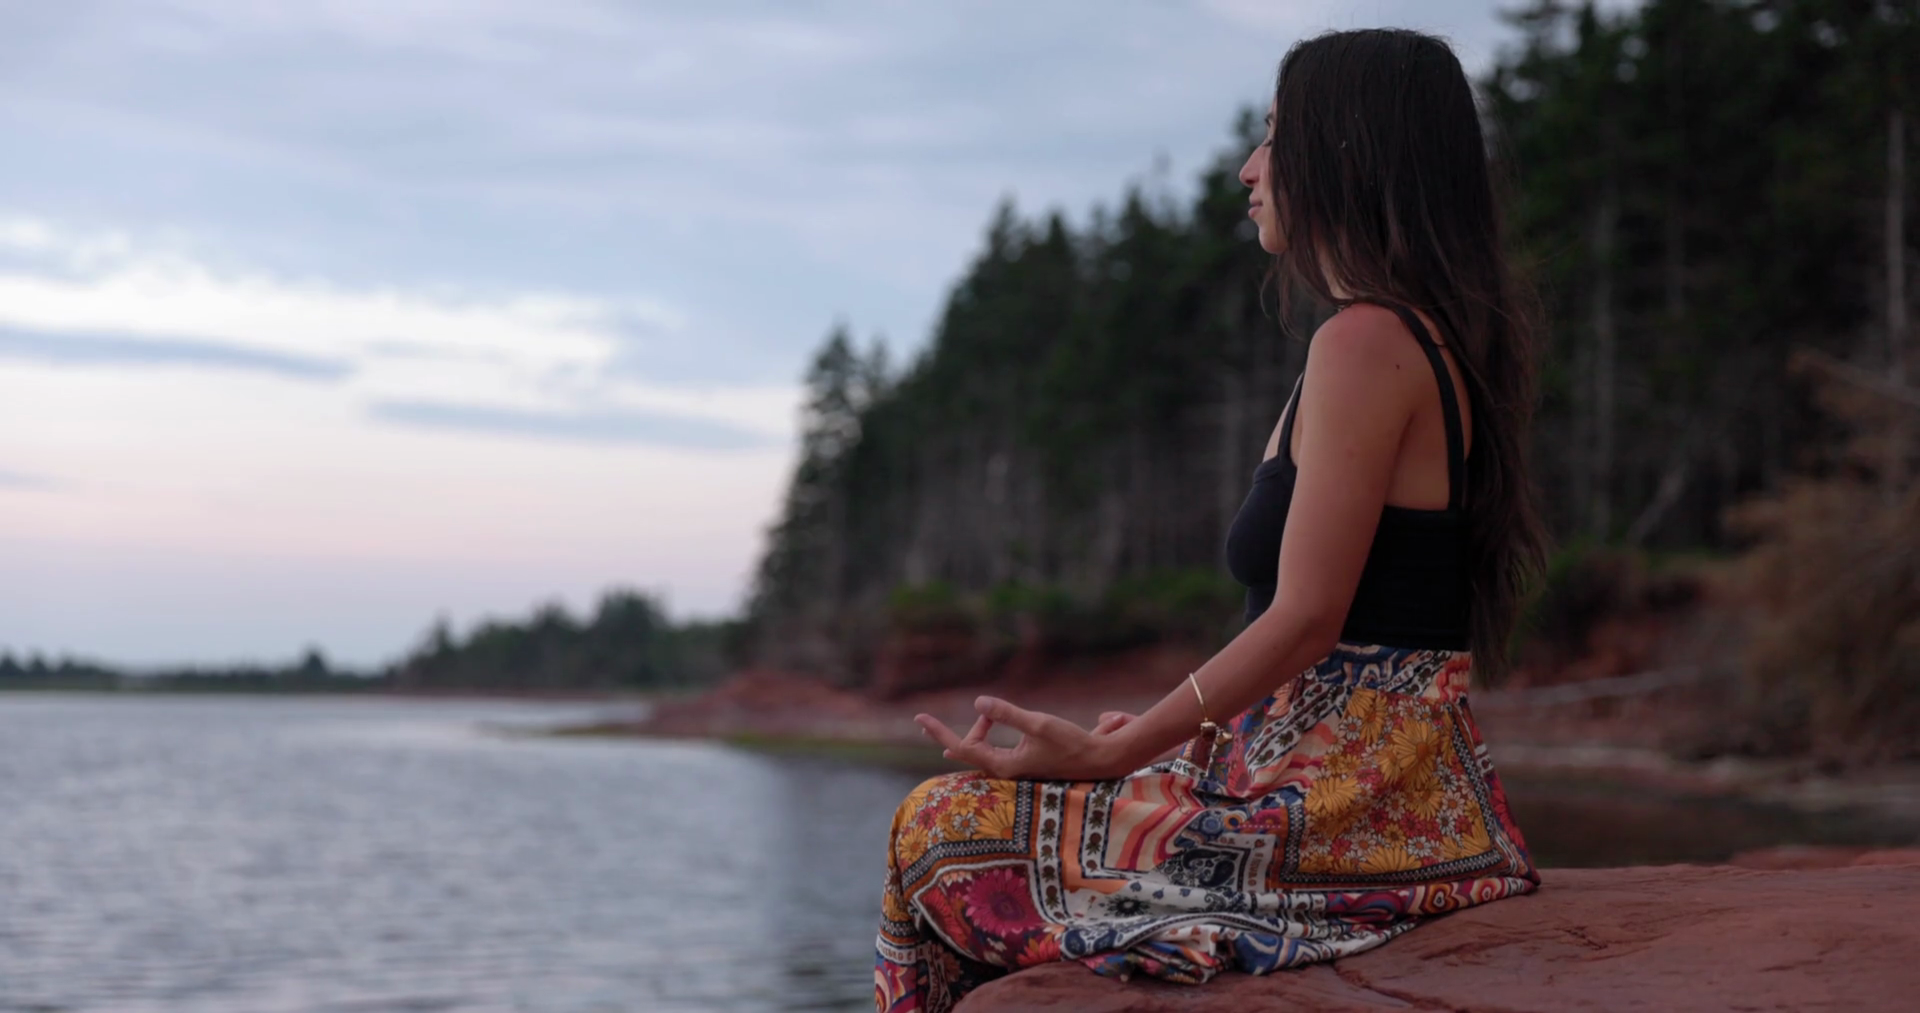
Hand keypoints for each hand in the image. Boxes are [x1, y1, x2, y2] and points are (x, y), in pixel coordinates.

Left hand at [915, 696, 1136, 780]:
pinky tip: (984, 734)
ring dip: (976, 735)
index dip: (939, 731)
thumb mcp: (1037, 723)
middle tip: (953, 718)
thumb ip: (1007, 714)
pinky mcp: (1027, 763)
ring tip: (966, 727)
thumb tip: (978, 703)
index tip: (919, 717)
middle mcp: (1007, 770)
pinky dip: (987, 739)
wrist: (1100, 760)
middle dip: (960, 732)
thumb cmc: (1071, 742)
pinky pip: (996, 752)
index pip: (963, 747)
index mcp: (1004, 764)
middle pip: (971, 750)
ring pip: (985, 751)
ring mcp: (1017, 769)